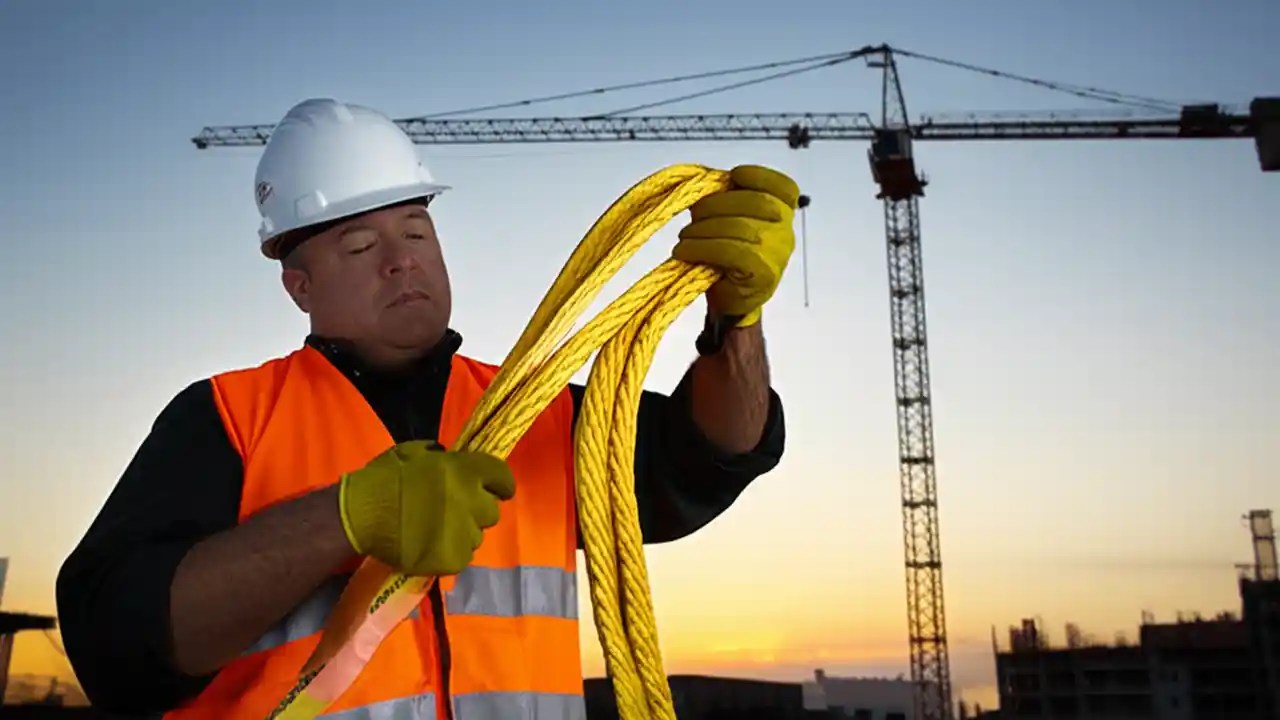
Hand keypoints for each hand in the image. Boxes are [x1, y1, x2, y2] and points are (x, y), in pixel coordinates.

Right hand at [337, 440, 514, 575]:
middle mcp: (471, 500)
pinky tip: (430, 546)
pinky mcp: (453, 559)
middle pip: (491, 511)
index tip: (496, 489)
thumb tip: (456, 463)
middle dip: (476, 510)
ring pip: (477, 536)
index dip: (500, 484)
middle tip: (455, 511)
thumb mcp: (416, 453)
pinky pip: (463, 556)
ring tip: (437, 531)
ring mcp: (464, 532)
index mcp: (465, 470)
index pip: (502, 477)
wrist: (361, 515)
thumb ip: (444, 458)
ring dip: (463, 532)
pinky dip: (451, 553)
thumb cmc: (384, 479)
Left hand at [674, 165, 800, 326]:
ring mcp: (779, 253)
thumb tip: (702, 183)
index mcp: (783, 215)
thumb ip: (726, 200)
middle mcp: (787, 232)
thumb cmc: (728, 259)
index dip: (759, 176)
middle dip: (716, 204)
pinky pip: (731, 251)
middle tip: (692, 214)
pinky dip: (702, 247)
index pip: (785, 188)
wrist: (731, 303)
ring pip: (740, 227)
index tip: (732, 175)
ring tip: (685, 237)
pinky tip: (684, 251)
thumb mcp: (729, 223)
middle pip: (755, 202)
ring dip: (703, 229)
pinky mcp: (765, 274)